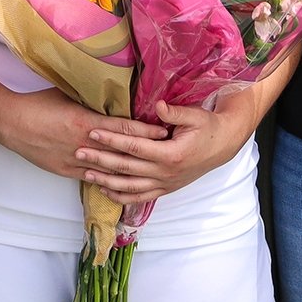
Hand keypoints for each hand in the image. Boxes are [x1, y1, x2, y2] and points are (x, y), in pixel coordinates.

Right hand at [0, 57, 167, 181]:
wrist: (11, 122)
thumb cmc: (39, 103)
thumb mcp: (68, 94)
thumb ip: (91, 99)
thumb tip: (112, 95)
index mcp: (85, 121)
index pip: (124, 127)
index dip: (146, 131)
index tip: (163, 131)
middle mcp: (83, 143)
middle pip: (121, 150)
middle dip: (144, 152)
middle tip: (166, 152)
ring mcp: (74, 160)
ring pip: (109, 168)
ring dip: (129, 168)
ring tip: (150, 167)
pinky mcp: (65, 171)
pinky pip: (92, 176)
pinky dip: (108, 177)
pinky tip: (123, 179)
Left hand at [80, 40, 301, 205]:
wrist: (223, 146)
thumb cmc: (207, 127)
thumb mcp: (194, 115)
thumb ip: (174, 112)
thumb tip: (157, 105)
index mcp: (170, 154)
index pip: (134, 146)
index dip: (112, 140)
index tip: (93, 132)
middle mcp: (165, 173)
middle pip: (126, 168)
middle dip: (101, 160)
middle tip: (78, 152)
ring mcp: (165, 183)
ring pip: (130, 186)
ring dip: (106, 180)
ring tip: (85, 173)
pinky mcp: (166, 188)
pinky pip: (140, 197)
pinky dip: (122, 196)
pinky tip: (105, 191)